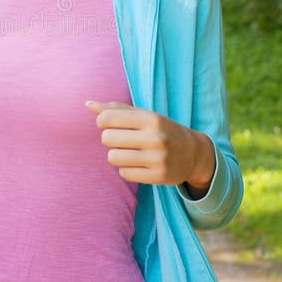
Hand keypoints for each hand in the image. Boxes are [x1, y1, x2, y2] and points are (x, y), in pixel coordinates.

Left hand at [85, 101, 214, 193]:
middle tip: (121, 140)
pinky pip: (124, 173)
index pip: (107, 118)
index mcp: (151, 118)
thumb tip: (87, 104)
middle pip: (107, 138)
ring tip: (129, 152)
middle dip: (109, 139)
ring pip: (113, 157)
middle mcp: (155, 137)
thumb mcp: (144, 115)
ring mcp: (157, 158)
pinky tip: (138, 164)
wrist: (194, 153)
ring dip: (116, 155)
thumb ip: (116, 109)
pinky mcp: (158, 177)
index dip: (102, 121)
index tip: (110, 124)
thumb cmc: (161, 130)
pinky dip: (126, 169)